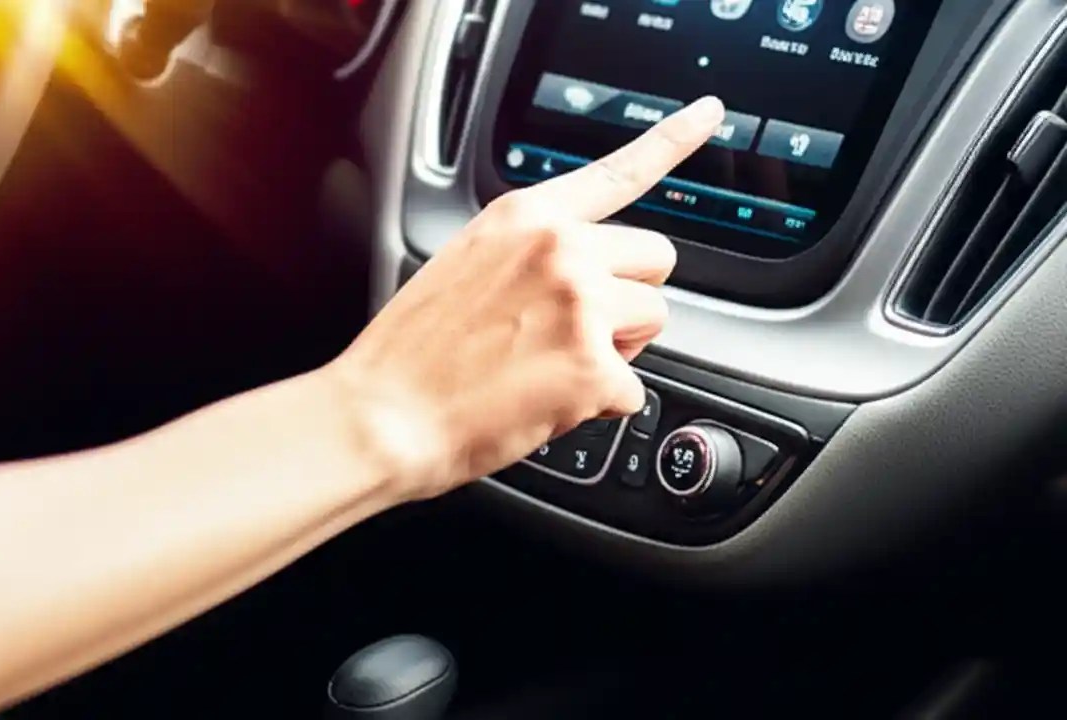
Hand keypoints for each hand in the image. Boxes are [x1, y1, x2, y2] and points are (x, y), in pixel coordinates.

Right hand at [330, 97, 726, 500]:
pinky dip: (599, 406)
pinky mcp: (594, 367)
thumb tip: (577, 266)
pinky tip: (547, 401)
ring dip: (620, 348)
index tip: (712, 112)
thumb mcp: (465, 265)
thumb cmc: (412, 354)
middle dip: (631, 294)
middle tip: (582, 327)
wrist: (382, 417)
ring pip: (654, 320)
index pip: (617, 171)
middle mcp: (561, 249)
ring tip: (555, 365)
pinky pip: (633, 390)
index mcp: (525, 217)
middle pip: (657, 257)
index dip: (675, 138)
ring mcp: (582, 305)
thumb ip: (529, 250)